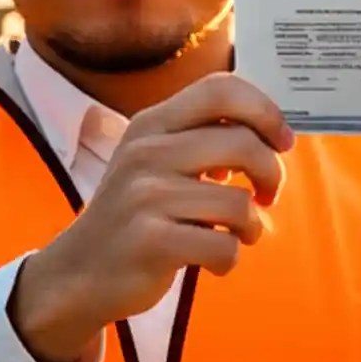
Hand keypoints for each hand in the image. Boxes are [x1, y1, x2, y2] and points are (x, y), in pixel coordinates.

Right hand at [11, 73, 294, 361]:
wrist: (79, 272)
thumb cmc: (136, 214)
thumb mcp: (155, 161)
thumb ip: (202, 138)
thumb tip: (271, 131)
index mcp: (152, 124)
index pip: (221, 89)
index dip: (264, 110)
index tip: (281, 141)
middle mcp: (147, 152)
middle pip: (242, 142)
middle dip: (272, 172)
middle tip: (268, 195)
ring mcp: (145, 197)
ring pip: (238, 202)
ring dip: (252, 226)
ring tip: (238, 234)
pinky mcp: (151, 242)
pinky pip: (224, 247)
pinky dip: (229, 259)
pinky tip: (212, 261)